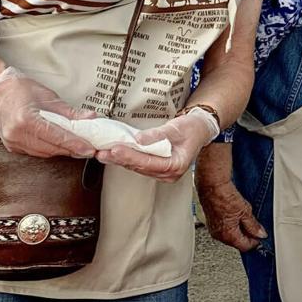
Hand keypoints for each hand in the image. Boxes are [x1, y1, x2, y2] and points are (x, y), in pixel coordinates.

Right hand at [0, 66, 97, 158]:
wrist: (0, 91)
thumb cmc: (22, 90)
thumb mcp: (50, 98)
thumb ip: (71, 112)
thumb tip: (91, 118)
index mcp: (25, 119)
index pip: (56, 137)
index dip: (75, 144)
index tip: (90, 149)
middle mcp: (16, 133)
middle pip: (51, 148)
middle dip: (72, 149)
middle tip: (89, 148)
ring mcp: (12, 141)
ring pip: (45, 153)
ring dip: (62, 151)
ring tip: (77, 146)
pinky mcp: (12, 146)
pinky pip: (36, 152)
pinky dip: (50, 149)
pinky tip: (60, 145)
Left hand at [98, 110, 216, 182]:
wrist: (199, 129)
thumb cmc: (191, 129)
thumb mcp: (176, 128)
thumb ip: (157, 135)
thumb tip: (138, 139)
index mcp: (176, 165)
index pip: (149, 162)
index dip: (131, 156)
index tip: (116, 150)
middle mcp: (169, 173)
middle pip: (140, 167)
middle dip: (120, 159)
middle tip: (102, 152)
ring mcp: (163, 172)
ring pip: (137, 168)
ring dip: (120, 160)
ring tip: (103, 153)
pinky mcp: (157, 168)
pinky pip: (139, 165)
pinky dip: (127, 159)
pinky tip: (114, 154)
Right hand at [197, 175, 266, 250]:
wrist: (211, 186)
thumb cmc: (224, 197)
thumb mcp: (245, 212)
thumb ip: (253, 225)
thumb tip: (260, 233)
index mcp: (227, 235)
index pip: (245, 246)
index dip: (255, 241)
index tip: (261, 236)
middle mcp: (218, 235)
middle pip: (237, 242)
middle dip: (247, 235)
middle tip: (255, 226)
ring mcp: (213, 229)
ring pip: (231, 235)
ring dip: (240, 229)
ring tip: (246, 217)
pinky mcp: (211, 221)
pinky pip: (224, 228)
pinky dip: (232, 224)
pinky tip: (236, 214)